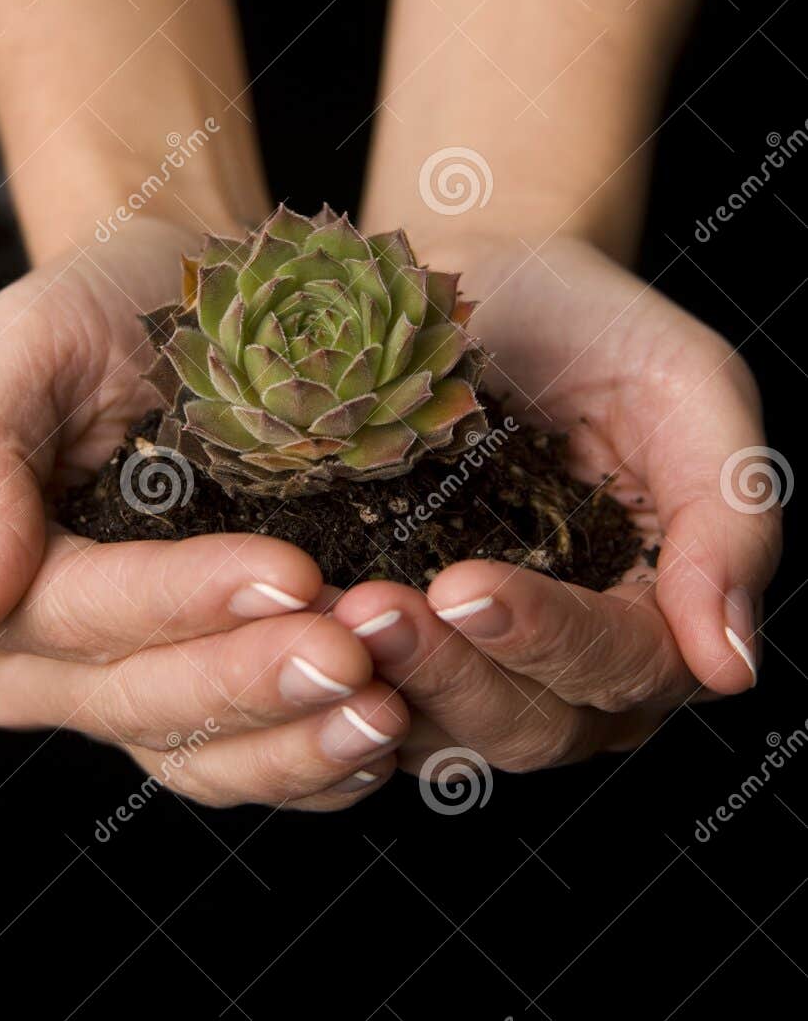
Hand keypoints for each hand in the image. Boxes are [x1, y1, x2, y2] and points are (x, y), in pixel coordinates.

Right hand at [0, 216, 406, 808]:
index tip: (290, 570)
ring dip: (299, 742)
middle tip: (359, 650)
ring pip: (202, 757)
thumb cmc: (95, 313)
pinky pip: (254, 765)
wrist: (180, 305)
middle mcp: (37, 667)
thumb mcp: (19, 349)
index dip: (182, 600)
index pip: (80, 613)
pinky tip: (389, 734)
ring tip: (389, 707)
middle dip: (255, 678)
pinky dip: (321, 762)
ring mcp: (123, 696)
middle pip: (144, 700)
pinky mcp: (203, 706)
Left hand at [330, 234, 780, 776]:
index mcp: (662, 609)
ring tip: (326, 620)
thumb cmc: (588, 323)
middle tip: (371, 608)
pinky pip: (372, 710)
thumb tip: (730, 666)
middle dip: (450, 672)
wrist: (471, 284)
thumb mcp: (686, 386)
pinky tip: (288, 639)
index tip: (464, 587)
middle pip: (533, 726)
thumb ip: (731, 514)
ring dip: (385, 688)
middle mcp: (579, 665)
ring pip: (448, 736)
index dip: (550, 639)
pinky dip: (331, 692)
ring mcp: (485, 668)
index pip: (625, 665)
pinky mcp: (403, 653)